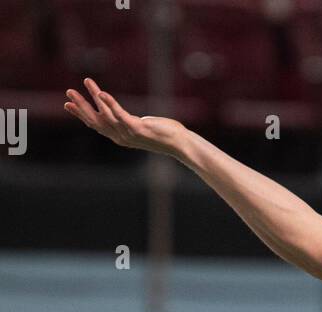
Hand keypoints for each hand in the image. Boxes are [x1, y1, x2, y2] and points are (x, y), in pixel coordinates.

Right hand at [64, 77, 184, 154]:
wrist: (179, 143)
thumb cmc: (163, 133)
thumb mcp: (140, 126)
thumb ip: (128, 121)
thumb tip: (121, 115)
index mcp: (119, 136)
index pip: (96, 124)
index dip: (81, 114)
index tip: (68, 104)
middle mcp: (121, 137)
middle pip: (96, 121)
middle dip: (81, 107)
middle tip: (68, 93)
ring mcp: (128, 134)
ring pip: (105, 115)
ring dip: (93, 98)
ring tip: (86, 82)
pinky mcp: (137, 129)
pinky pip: (120, 115)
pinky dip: (109, 103)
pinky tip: (101, 93)